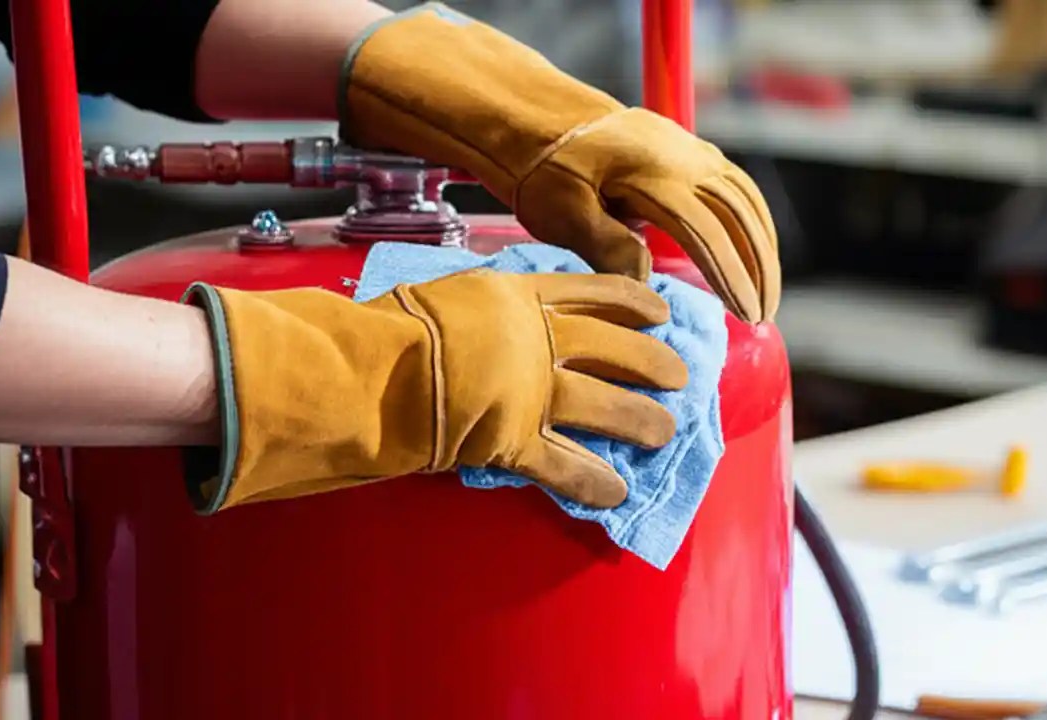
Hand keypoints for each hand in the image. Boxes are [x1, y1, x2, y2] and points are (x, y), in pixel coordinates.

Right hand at [183, 271, 686, 512]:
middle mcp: (538, 340)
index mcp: (521, 296)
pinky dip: (595, 484)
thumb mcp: (448, 290)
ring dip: (642, 422)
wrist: (365, 369)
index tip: (662, 311)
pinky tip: (618, 494)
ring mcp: (531, 391)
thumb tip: (498, 304)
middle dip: (654, 363)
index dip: (635, 303)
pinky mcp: (516, 441)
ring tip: (667, 432)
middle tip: (681, 376)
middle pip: (616, 349)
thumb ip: (487, 302)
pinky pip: (567, 467)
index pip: (595, 293)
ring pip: (607, 406)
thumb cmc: (390, 324)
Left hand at [339, 2, 780, 322]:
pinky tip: (757, 246)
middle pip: (740, 215)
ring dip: (763, 244)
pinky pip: (736, 184)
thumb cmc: (543, 170)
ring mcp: (689, 149)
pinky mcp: (689, 149)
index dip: (732, 275)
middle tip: (764, 314)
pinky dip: (754, 218)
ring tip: (768, 290)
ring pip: (745, 198)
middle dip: (759, 267)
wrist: (535, 117)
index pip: (707, 232)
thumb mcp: (563, 213)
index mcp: (654, 175)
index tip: (746, 314)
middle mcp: (683, 158)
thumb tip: (647, 284)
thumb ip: (607, 248)